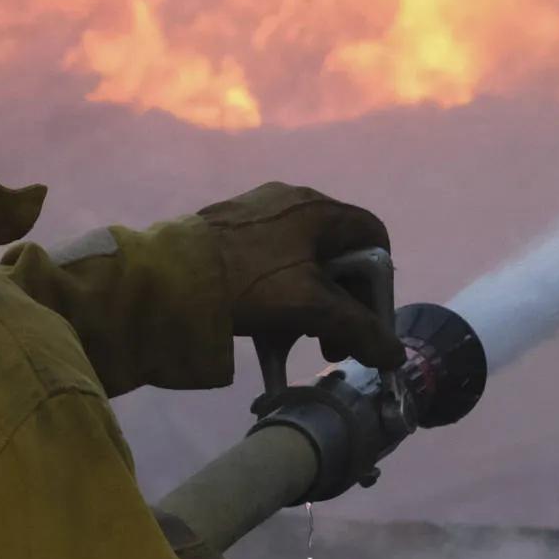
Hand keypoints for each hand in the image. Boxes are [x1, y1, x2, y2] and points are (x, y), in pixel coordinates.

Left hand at [197, 182, 405, 370]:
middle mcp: (291, 203)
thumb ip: (357, 329)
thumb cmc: (248, 281)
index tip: (369, 322)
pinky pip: (274, 267)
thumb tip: (394, 356)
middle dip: (344, 306)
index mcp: (317, 208)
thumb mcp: (309, 306)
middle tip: (334, 347)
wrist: (164, 277)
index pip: (372, 235)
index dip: (379, 282)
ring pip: (305, 264)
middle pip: (339, 255)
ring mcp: (258, 216)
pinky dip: (283, 299)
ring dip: (314, 308)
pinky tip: (271, 333)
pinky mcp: (230, 234)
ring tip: (305, 343)